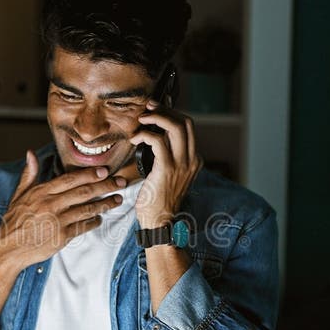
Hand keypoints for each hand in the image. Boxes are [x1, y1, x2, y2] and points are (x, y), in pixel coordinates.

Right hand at [0, 150, 126, 268]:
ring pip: (87, 209)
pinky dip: (93, 222)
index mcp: (41, 192)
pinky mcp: (61, 237)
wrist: (8, 248)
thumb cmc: (14, 222)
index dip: (89, 174)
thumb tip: (30, 154)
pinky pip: (83, 227)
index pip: (70, 179)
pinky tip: (100, 218)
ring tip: (117, 200)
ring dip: (105, 204)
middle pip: (84, 192)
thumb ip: (29, 175)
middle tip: (120, 182)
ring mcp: (57, 221)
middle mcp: (50, 205)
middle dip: (105, 186)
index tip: (104, 171)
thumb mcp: (18, 195)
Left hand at [128, 101, 202, 227]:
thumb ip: (165, 157)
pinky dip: (145, 134)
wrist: (159, 222)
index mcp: (194, 160)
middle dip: (166, 110)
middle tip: (148, 107)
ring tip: (141, 119)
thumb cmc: (157, 200)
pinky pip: (158, 140)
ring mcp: (182, 164)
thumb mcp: (166, 175)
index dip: (172, 113)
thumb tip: (154, 137)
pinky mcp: (167, 168)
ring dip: (156, 117)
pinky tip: (135, 139)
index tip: (156, 109)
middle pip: (185, 122)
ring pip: (175, 126)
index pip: (188, 127)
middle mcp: (192, 160)